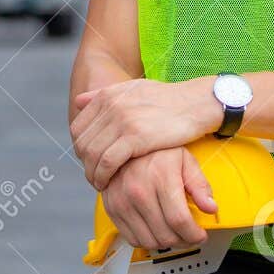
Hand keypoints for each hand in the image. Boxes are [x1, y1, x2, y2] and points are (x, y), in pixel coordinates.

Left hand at [71, 77, 220, 189]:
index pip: (78, 128)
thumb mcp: (134, 89)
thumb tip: (78, 102)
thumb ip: (104, 95)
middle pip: (83, 143)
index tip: (90, 161)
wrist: (196, 103)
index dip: (80, 148)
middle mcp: (111, 105)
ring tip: (100, 183)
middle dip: (85, 164)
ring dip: (92, 173)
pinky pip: (107, 161)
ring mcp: (122, 120)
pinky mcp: (134, 137)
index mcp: (108, 95)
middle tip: (94, 176)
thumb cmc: (167, 100)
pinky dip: (103, 176)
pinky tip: (107, 183)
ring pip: (92, 154)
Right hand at [101, 148, 217, 250]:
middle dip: (184, 241)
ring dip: (167, 244)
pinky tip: (156, 230)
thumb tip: (210, 207)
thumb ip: (200, 185)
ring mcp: (123, 201)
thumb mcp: (184, 159)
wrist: (122, 143)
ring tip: (175, 234)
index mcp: (160, 177)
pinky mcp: (112, 208)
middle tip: (190, 235)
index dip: (194, 234)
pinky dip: (147, 240)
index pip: (180, 220)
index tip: (200, 235)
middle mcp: (139, 191)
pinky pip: (132, 238)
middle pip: (166, 235)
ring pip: (150, 241)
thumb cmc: (156, 150)